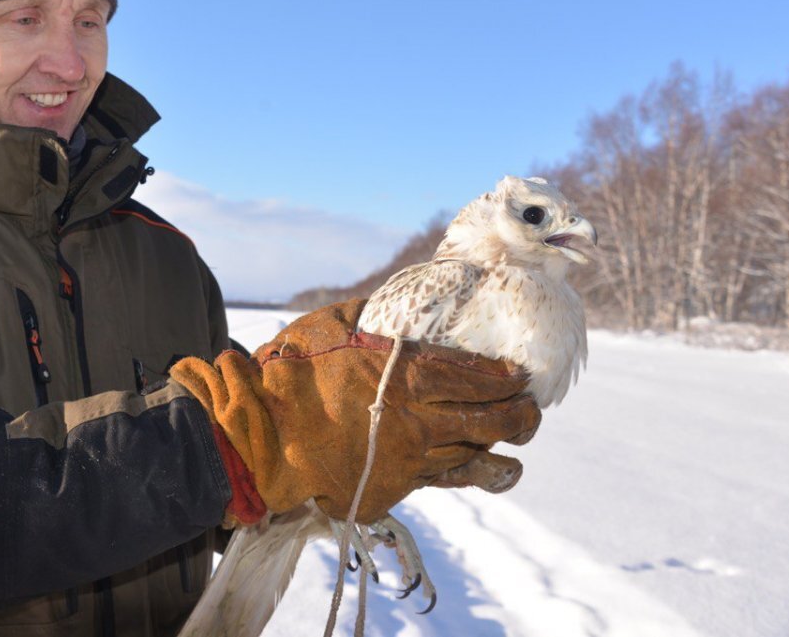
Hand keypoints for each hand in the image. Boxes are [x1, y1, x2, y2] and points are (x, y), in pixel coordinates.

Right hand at [170, 299, 539, 522]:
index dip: (505, 377)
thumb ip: (369, 312)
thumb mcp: (330, 326)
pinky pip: (439, 481)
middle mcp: (417, 422)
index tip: (521, 374)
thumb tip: (392, 298)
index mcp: (407, 376)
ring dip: (499, 448)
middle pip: (491, 421)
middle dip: (521, 415)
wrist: (257, 437)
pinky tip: (482, 470)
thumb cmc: (290, 373)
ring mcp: (406, 462)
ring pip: (472, 456)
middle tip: (530, 407)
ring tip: (514, 442)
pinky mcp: (390, 490)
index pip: (476, 376)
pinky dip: (465, 474)